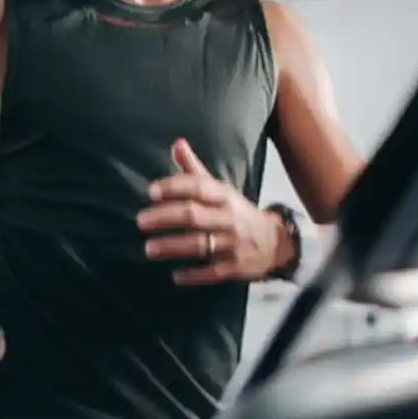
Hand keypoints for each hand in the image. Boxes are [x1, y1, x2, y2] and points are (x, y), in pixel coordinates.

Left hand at [138, 138, 283, 285]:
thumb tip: (176, 143)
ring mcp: (232, 244)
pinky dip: (194, 275)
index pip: (197, 187)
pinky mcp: (234, 267)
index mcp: (223, 196)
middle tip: (140, 221)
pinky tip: (175, 276)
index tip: (151, 191)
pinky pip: (212, 272)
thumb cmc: (236, 212)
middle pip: (193, 215)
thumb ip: (194, 170)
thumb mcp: (220, 189)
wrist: (277, 243)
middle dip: (165, 217)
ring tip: (149, 248)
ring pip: (199, 244)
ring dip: (172, 246)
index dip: (174, 187)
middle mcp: (228, 218)